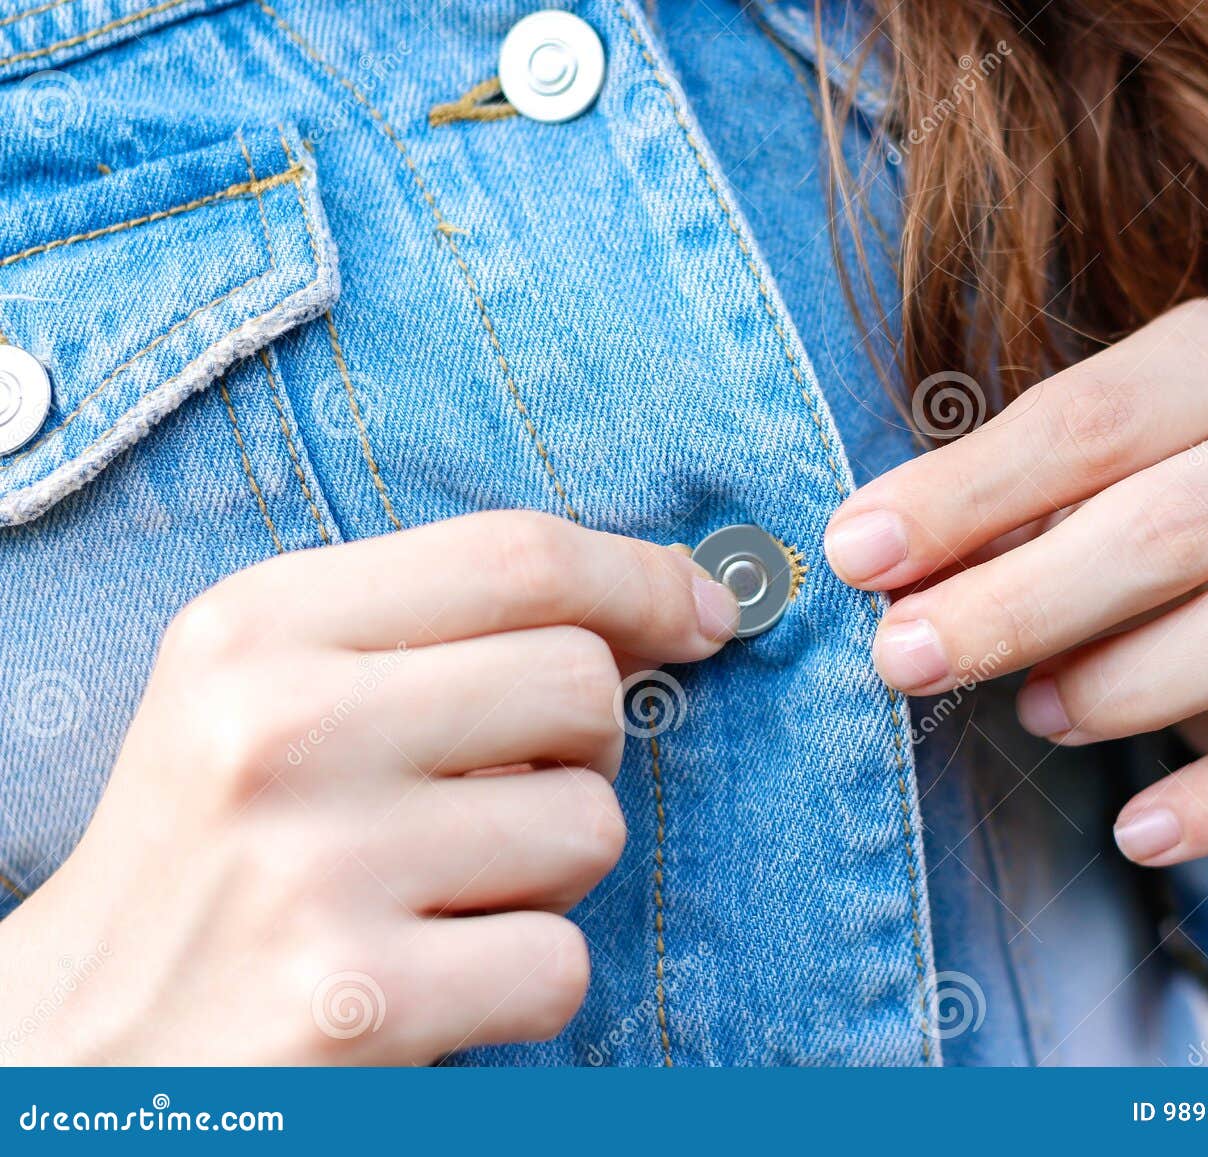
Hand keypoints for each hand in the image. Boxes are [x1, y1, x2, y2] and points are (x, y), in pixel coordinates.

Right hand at [0, 512, 737, 1063]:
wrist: (80, 1049)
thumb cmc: (216, 848)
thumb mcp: (273, 688)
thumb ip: (448, 625)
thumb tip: (678, 597)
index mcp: (258, 627)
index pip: (517, 555)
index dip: (639, 578)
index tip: (701, 613)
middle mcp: (281, 730)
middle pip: (580, 683)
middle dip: (584, 745)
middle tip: (505, 789)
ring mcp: (318, 871)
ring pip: (590, 826)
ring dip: (549, 870)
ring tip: (440, 893)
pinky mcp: (358, 1006)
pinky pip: (561, 963)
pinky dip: (526, 980)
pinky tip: (435, 982)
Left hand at [824, 299, 1207, 867]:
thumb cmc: (1136, 492)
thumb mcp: (1067, 469)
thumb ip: (983, 505)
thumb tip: (864, 558)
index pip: (1084, 426)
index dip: (960, 497)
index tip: (853, 557)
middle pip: (1164, 531)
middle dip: (1015, 605)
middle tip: (902, 660)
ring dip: (1118, 690)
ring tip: (1030, 716)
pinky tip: (1138, 834)